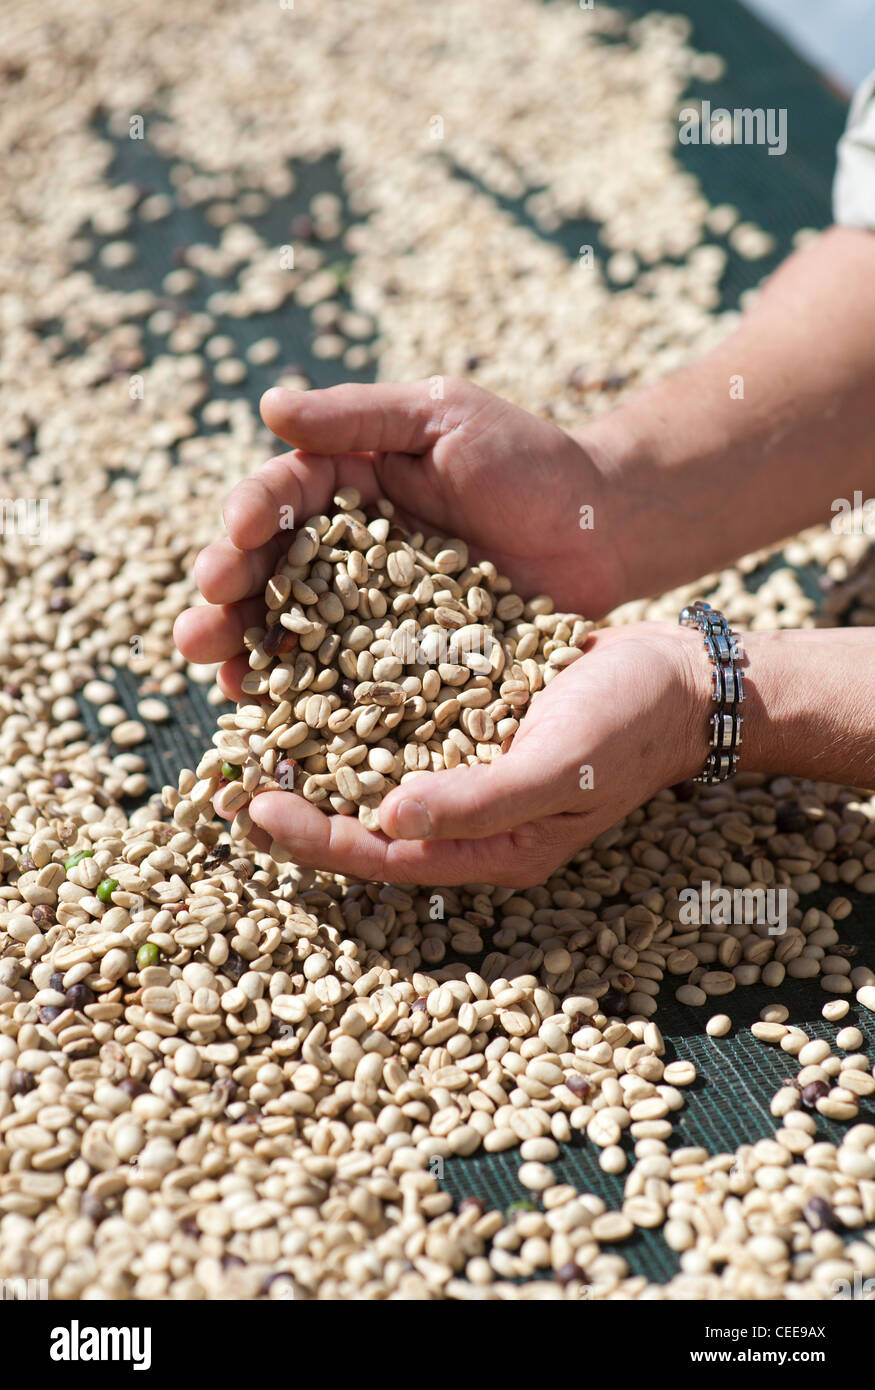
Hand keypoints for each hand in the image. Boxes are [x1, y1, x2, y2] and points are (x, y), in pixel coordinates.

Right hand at [174, 379, 631, 704]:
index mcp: (345, 483)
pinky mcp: (401, 659)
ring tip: (219, 675)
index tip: (234, 537)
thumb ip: (359, 417)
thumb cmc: (528, 459)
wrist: (602, 530)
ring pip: (293, 631)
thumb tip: (268, 406)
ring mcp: (370, 608)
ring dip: (249, 653)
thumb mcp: (443, 417)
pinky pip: (345, 678)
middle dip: (227, 601)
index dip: (250, 518)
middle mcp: (345, 548)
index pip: (281, 497)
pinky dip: (306, 697)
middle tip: (198, 627)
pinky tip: (271, 714)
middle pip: (269, 573)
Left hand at [240, 622, 705, 886]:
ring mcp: (469, 769)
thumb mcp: (562, 766)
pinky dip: (352, 715)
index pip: (384, 858)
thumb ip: (481, 800)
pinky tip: (311, 681)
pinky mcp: (469, 724)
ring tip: (253, 732)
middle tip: (227, 782)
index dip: (316, 839)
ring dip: (315, 761)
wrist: (678, 675)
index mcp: (492, 847)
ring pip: (373, 777)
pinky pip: (398, 728)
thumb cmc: (630, 726)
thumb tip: (390, 820)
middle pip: (366, 827)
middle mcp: (471, 817)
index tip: (254, 809)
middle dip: (299, 809)